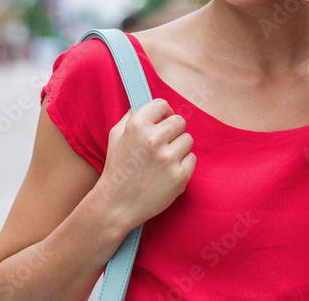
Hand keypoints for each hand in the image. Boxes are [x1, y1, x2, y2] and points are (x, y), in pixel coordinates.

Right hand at [99, 98, 195, 231]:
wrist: (117, 203)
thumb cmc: (117, 168)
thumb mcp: (116, 135)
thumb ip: (132, 116)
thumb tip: (151, 106)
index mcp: (137, 125)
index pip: (162, 104)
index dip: (164, 112)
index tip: (163, 120)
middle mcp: (154, 139)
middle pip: (180, 122)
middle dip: (173, 131)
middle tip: (164, 143)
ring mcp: (168, 158)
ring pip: (188, 140)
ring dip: (179, 148)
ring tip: (164, 160)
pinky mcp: (180, 175)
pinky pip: (192, 159)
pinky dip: (183, 164)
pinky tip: (168, 172)